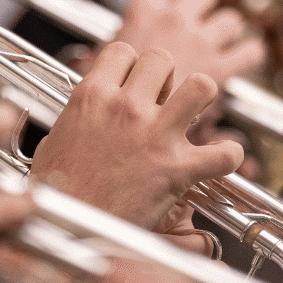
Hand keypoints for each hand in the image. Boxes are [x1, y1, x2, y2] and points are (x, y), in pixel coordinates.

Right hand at [30, 42, 243, 228]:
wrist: (65, 230)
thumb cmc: (58, 192)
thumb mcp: (53, 140)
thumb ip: (76, 118)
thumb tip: (85, 113)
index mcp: (92, 97)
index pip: (123, 52)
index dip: (131, 64)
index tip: (133, 81)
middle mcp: (125, 108)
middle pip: (161, 59)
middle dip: (166, 75)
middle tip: (162, 98)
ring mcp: (154, 136)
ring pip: (201, 86)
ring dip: (203, 96)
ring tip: (197, 110)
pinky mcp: (177, 169)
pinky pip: (223, 153)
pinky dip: (229, 155)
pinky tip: (221, 157)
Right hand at [113, 0, 264, 86]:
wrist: (125, 135)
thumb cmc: (110, 101)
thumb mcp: (99, 65)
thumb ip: (109, 50)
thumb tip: (103, 50)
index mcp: (142, 13)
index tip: (168, 2)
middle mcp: (174, 21)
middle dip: (203, 6)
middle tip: (194, 26)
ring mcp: (200, 43)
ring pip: (230, 19)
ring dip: (226, 31)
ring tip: (218, 45)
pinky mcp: (221, 69)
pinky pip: (250, 51)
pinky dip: (250, 55)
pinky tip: (242, 59)